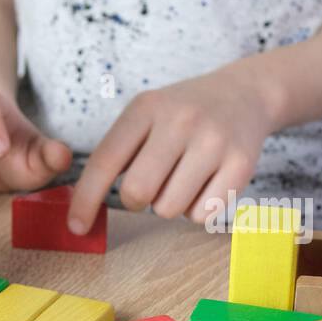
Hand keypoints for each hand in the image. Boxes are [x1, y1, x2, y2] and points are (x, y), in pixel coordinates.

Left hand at [67, 61, 281, 232]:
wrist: (245, 95)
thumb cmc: (184, 113)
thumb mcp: (148, 113)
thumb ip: (119, 151)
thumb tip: (85, 205)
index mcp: (148, 107)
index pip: (105, 162)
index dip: (86, 199)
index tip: (76, 225)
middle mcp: (181, 121)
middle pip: (138, 192)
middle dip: (136, 201)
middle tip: (150, 186)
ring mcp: (214, 143)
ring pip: (169, 209)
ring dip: (169, 204)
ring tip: (182, 179)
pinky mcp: (241, 165)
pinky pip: (202, 215)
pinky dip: (197, 210)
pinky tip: (205, 184)